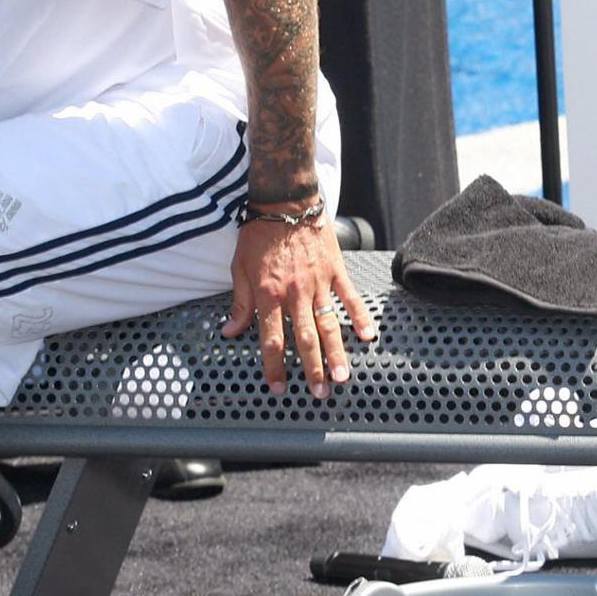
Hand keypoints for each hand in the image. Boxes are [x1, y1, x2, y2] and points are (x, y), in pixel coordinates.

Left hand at [221, 208, 376, 398]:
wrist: (285, 201)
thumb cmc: (258, 236)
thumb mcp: (239, 269)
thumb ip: (239, 303)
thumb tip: (229, 332)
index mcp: (268, 294)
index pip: (271, 338)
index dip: (274, 366)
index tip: (278, 388)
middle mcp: (294, 293)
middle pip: (305, 338)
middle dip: (312, 369)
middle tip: (320, 394)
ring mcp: (318, 282)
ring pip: (329, 323)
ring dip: (337, 353)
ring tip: (343, 377)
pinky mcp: (336, 270)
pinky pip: (350, 297)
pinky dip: (360, 317)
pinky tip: (368, 337)